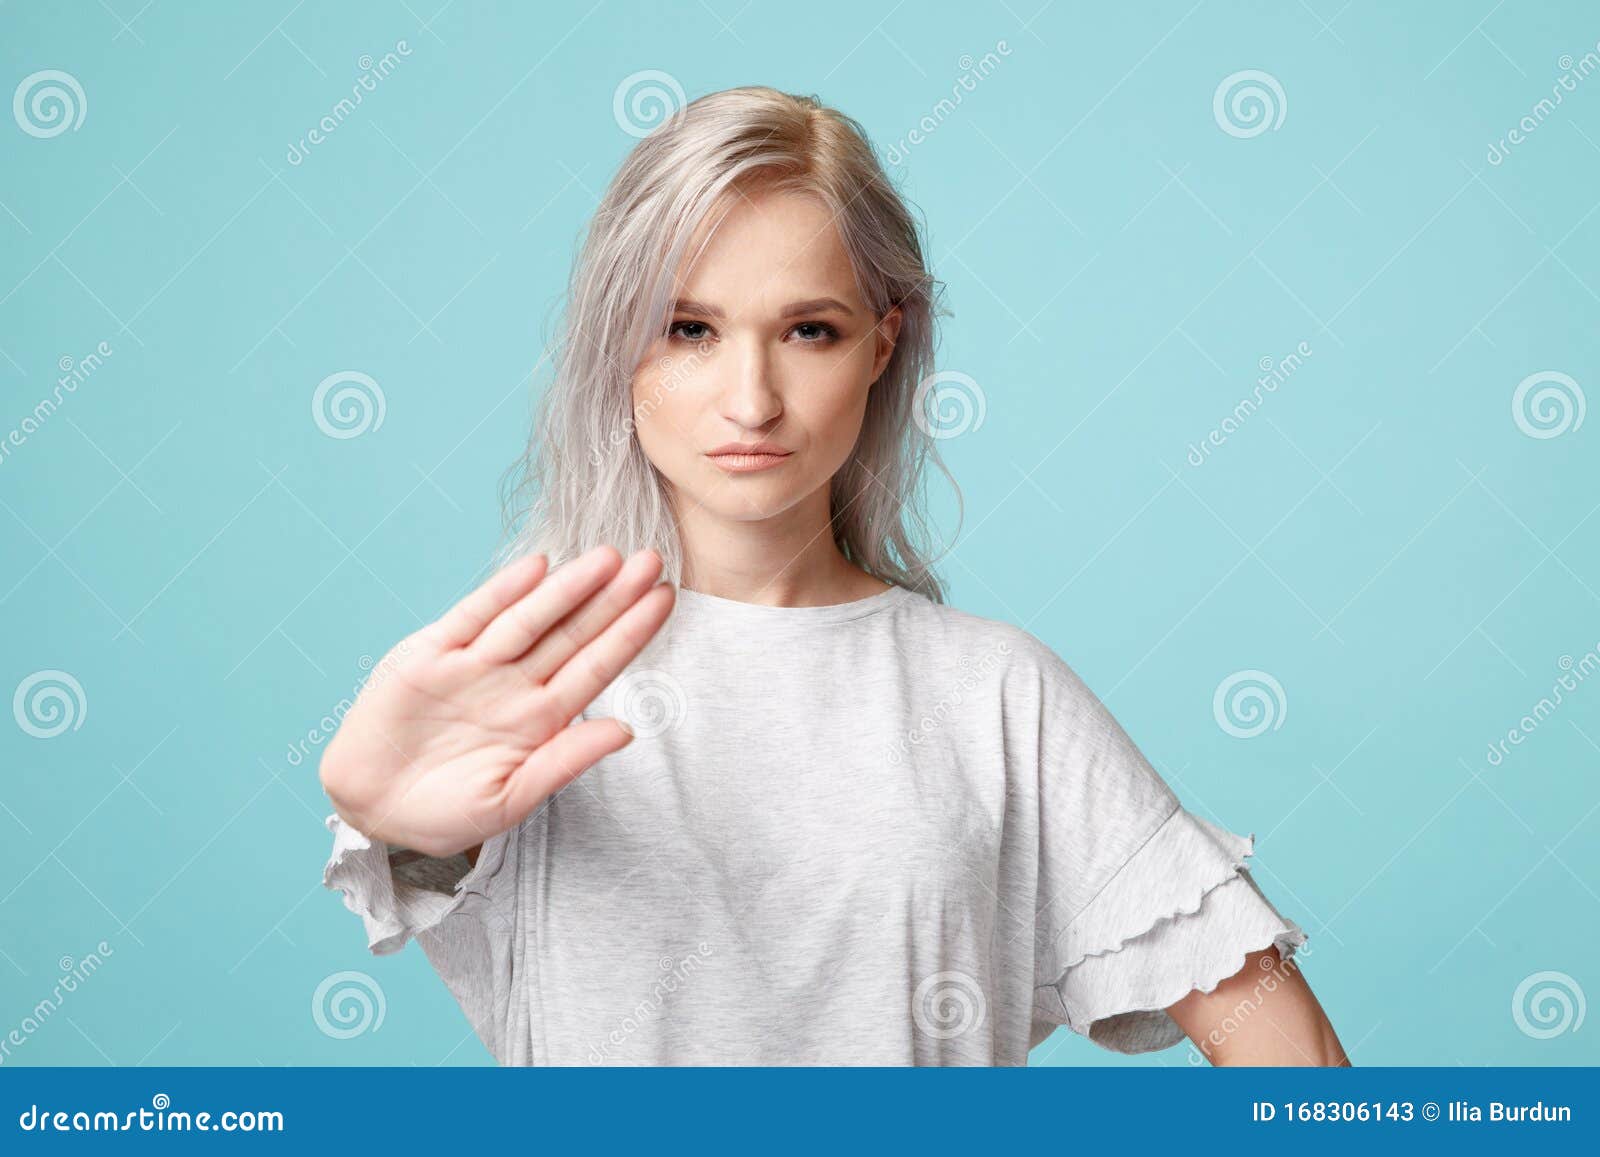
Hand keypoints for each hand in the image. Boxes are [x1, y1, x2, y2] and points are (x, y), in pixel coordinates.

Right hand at [319, 546, 675, 857]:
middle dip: (612, 598)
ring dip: (567, 588)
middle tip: (653, 562)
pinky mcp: (429, 655)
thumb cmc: (443, 811)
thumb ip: (564, 763)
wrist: (370, 810)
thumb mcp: (509, 799)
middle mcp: (514, 684)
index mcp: (541, 720)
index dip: (630, 634)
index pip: (596, 667)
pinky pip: (472, 617)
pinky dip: (502, 591)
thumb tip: (627, 731)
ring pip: (530, 618)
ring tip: (608, 558)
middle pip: (572, 633)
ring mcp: (474, 666)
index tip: (664, 600)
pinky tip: (537, 568)